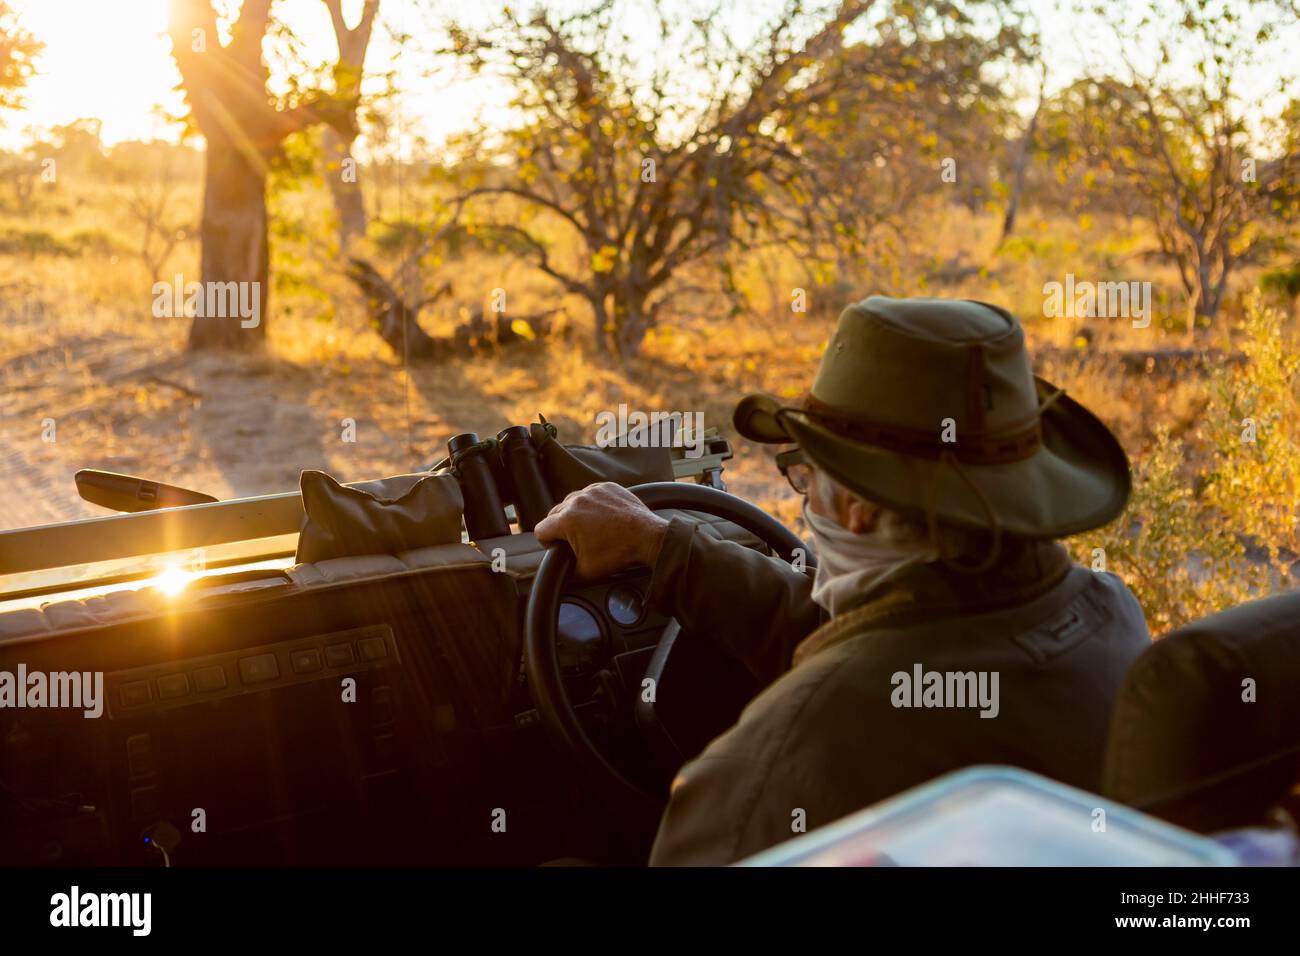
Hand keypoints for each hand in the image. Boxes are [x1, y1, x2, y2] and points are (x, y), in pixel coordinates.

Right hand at [534, 482, 669, 578]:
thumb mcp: (585, 571)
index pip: (541, 530)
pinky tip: (602, 517)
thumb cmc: (618, 553)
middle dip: (560, 527)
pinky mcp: (606, 487)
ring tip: (589, 528)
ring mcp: (592, 491)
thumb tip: (558, 572)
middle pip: (554, 514)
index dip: (547, 542)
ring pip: (572, 501)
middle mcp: (576, 501)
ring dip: (575, 513)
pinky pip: (590, 494)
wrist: (647, 538)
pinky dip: (592, 504)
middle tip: (574, 539)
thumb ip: (564, 570)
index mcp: (567, 520)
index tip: (556, 546)